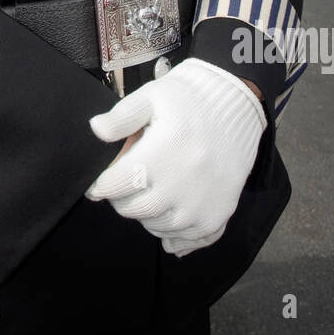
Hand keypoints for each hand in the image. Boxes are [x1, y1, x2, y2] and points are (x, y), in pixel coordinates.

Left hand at [84, 58, 265, 254]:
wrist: (238, 104)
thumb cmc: (190, 98)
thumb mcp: (152, 96)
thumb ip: (121, 116)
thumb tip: (96, 130)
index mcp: (161, 155)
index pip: (116, 186)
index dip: (102, 185)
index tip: (100, 181)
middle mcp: (181, 186)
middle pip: (134, 210)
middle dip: (124, 198)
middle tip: (129, 182)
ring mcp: (201, 205)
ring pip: (158, 227)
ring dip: (148, 214)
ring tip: (153, 189)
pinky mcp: (219, 214)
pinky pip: (188, 238)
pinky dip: (175, 234)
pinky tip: (170, 216)